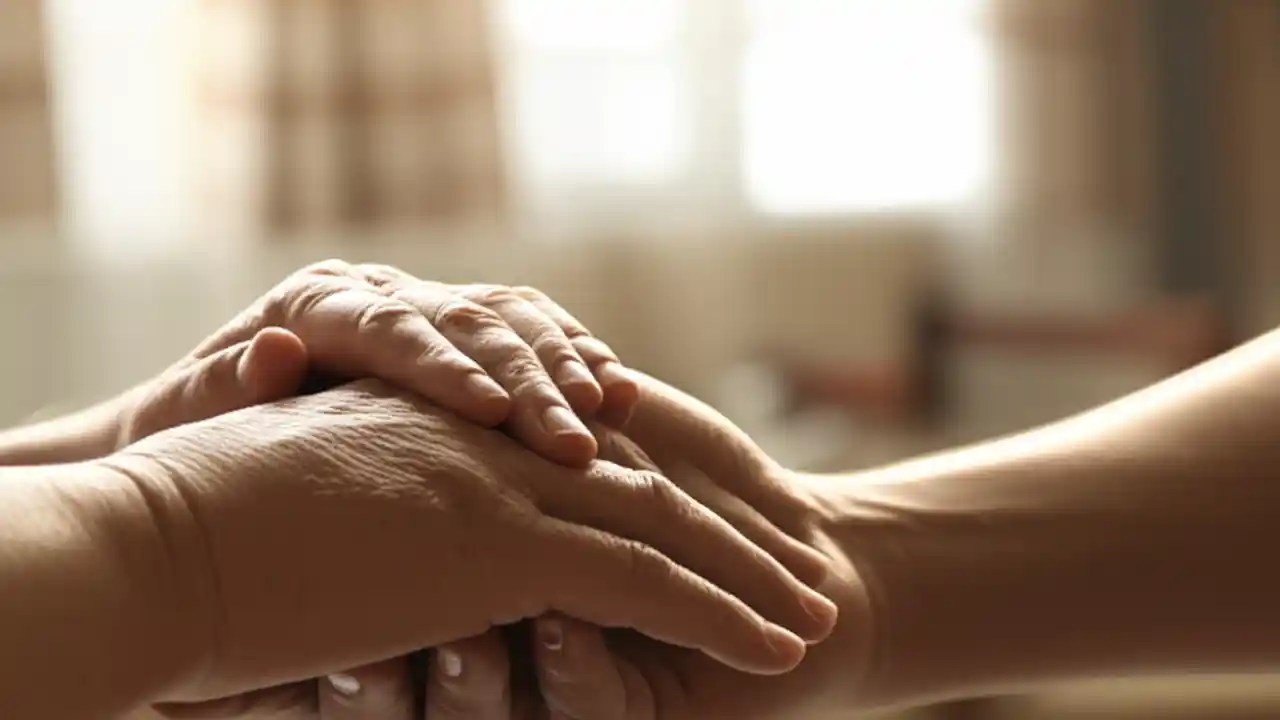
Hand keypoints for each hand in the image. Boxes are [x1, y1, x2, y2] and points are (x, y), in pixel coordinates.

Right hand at [107, 376, 836, 705]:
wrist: (152, 548)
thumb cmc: (206, 544)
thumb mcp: (314, 514)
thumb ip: (380, 515)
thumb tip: (405, 556)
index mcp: (450, 435)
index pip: (579, 466)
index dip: (653, 501)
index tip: (710, 536)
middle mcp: (486, 445)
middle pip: (640, 489)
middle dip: (725, 535)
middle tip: (796, 566)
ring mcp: (499, 485)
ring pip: (663, 529)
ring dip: (747, 577)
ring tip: (813, 612)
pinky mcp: (501, 542)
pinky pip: (644, 580)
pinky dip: (723, 613)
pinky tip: (780, 645)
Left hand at [117, 260, 638, 465]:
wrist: (213, 431)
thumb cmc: (195, 441)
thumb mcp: (187, 421)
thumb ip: (227, 387)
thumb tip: (275, 349)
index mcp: (312, 305)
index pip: (387, 328)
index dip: (443, 370)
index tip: (492, 415)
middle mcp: (377, 290)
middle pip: (464, 322)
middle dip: (527, 380)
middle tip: (575, 442)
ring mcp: (426, 304)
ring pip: (512, 317)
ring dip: (568, 365)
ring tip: (612, 413)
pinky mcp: (464, 329)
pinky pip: (534, 328)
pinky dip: (579, 356)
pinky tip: (621, 396)